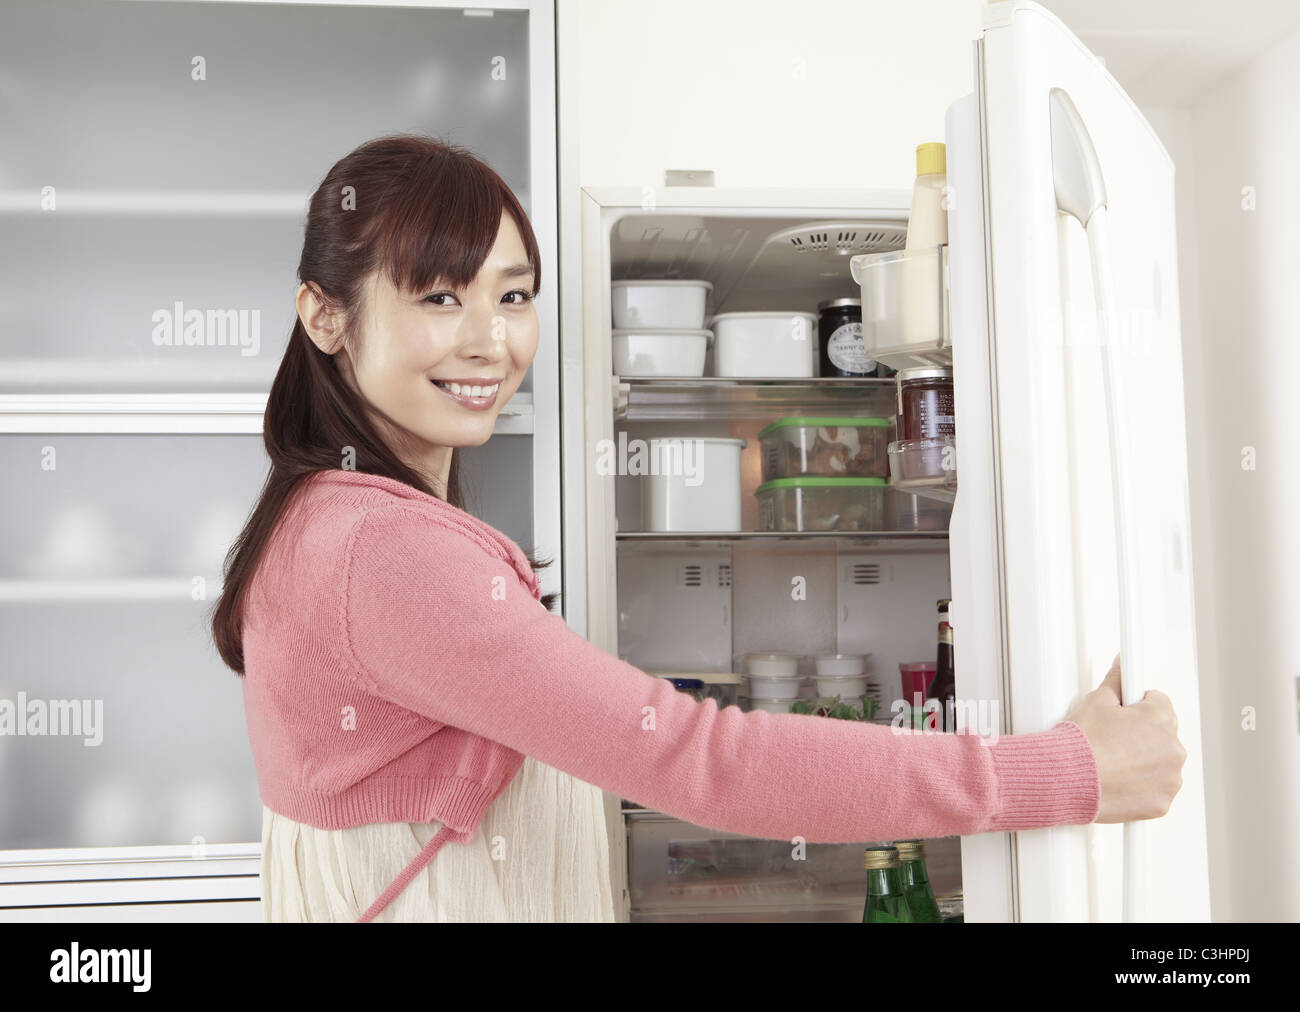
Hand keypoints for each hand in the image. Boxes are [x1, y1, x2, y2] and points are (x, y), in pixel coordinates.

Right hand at [1064, 654, 1186, 822]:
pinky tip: (1119, 780)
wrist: (1068, 780)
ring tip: (1113, 762)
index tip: (1124, 713)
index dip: (1136, 706)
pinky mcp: (1162, 802)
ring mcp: (1170, 778)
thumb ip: (1116, 681)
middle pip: (1163, 733)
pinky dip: (1143, 787)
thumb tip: (1122, 666)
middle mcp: (1173, 748)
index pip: (1159, 701)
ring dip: (1145, 761)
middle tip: (1113, 739)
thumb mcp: (1096, 702)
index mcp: (1160, 718)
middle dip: (1142, 734)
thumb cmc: (1081, 744)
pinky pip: (1158, 789)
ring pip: (1162, 762)